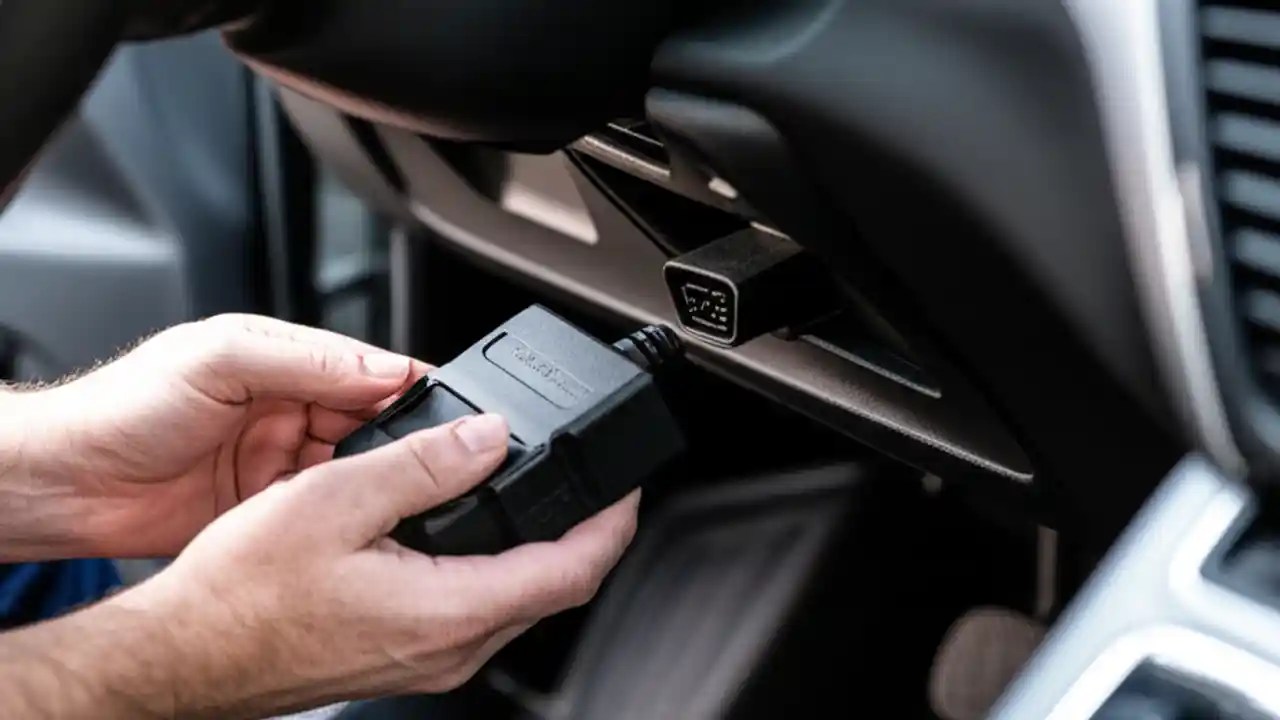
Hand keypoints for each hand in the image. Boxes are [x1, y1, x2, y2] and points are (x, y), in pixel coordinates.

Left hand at [9, 314, 429, 558]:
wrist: (66, 486)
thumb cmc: (122, 409)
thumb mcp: (220, 361)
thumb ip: (306, 362)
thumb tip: (382, 367)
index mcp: (281, 362)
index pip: (367, 368)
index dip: (405, 386)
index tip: (447, 406)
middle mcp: (287, 410)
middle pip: (372, 423)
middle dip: (398, 439)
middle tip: (424, 458)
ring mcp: (279, 462)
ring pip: (354, 471)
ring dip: (373, 480)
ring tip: (387, 488)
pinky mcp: (267, 510)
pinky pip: (324, 511)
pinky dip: (343, 516)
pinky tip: (353, 520)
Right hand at [94, 415, 639, 718]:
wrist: (183, 654)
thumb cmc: (240, 595)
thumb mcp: (334, 501)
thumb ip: (425, 465)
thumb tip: (491, 437)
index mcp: (449, 610)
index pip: (573, 571)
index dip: (613, 522)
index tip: (628, 483)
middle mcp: (450, 649)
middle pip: (554, 589)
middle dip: (586, 534)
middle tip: (595, 482)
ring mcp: (429, 660)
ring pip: (517, 601)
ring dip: (541, 550)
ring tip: (544, 495)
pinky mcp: (405, 656)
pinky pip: (478, 610)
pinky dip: (497, 567)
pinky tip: (476, 532)